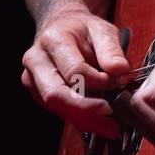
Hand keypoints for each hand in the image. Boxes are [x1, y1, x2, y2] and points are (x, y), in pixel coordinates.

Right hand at [21, 5, 130, 137]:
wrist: (62, 27)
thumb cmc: (83, 29)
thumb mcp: (102, 29)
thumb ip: (111, 49)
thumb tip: (120, 70)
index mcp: (53, 41)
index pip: (73, 70)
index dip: (97, 81)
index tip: (116, 83)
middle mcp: (36, 62)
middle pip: (56, 95)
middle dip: (86, 110)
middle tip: (113, 120)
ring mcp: (34, 80)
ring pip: (57, 108)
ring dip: (86, 121)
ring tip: (112, 128)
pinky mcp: (39, 94)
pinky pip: (60, 112)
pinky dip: (81, 121)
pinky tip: (100, 125)